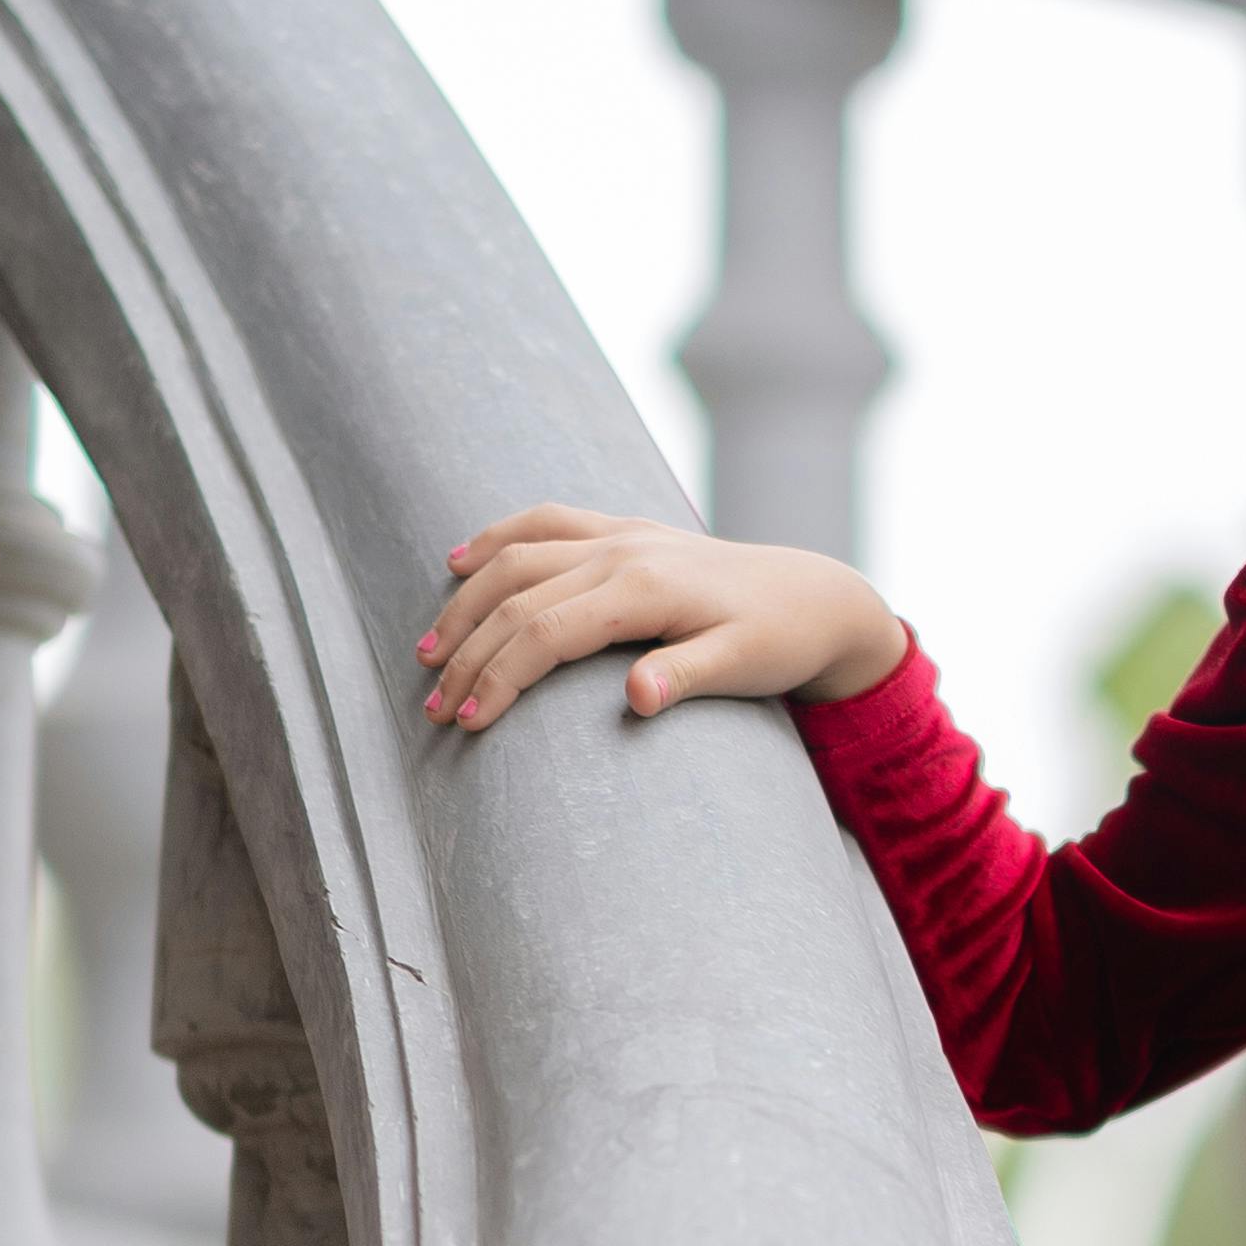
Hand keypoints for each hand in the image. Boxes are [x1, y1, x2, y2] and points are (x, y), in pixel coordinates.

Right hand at [417, 509, 908, 732]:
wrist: (816, 596)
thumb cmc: (780, 639)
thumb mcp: (746, 666)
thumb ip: (689, 677)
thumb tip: (638, 700)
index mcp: (644, 587)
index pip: (545, 631)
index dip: (498, 677)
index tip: (467, 723)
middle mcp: (622, 550)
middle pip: (516, 595)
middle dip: (468, 652)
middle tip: (433, 709)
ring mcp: (620, 533)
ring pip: (517, 555)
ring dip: (465, 601)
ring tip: (428, 651)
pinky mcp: (624, 530)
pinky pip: (545, 521)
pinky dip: (497, 538)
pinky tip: (458, 561)